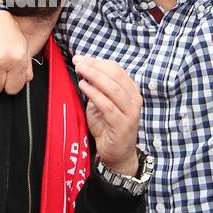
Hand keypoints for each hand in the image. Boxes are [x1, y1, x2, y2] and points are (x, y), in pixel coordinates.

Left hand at [74, 56, 140, 173]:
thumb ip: (96, 87)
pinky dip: (94, 94)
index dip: (98, 61)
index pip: (116, 69)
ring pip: (113, 88)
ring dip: (94, 76)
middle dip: (95, 66)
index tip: (81, 58)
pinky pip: (107, 105)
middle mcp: (134, 99)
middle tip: (78, 62)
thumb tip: (84, 67)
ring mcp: (130, 112)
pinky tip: (84, 86)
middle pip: (115, 75)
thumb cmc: (108, 126)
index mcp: (131, 91)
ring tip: (80, 71)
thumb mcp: (101, 102)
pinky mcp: (122, 124)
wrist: (117, 153)